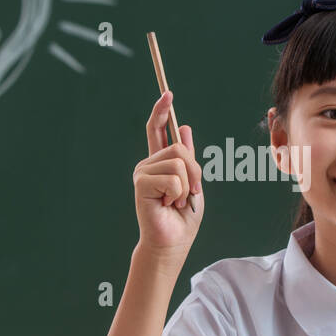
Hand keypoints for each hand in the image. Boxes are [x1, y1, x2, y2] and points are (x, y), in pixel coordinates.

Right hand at [133, 90, 203, 261]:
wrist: (172, 242)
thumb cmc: (182, 217)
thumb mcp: (193, 183)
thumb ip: (188, 158)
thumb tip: (184, 127)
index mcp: (160, 162)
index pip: (157, 130)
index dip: (161, 111)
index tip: (167, 93)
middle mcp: (148, 164)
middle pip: (180, 149)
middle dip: (195, 173)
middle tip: (189, 194)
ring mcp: (143, 173)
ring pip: (179, 163)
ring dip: (187, 187)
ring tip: (176, 202)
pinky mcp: (141, 184)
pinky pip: (173, 179)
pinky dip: (178, 195)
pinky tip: (167, 205)